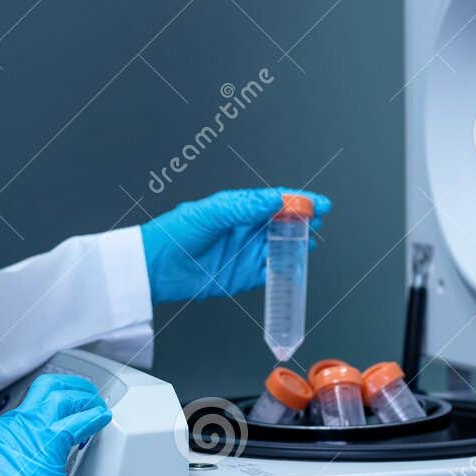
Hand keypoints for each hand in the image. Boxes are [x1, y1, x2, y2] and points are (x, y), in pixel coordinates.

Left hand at [140, 187, 330, 303]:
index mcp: (240, 209)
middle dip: (304, 222)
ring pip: (282, 248)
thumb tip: (274, 199)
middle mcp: (246, 230)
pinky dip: (286, 271)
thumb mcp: (212, 212)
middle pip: (284, 224)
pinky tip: (295, 267)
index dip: (299, 201)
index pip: (276, 202)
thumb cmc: (176, 232)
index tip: (318, 203)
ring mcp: (247, 253)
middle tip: (319, 221)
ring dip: (297, 246)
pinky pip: (272, 273)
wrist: (157, 267)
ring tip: (309, 243)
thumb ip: (245, 207)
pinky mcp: (245, 276)